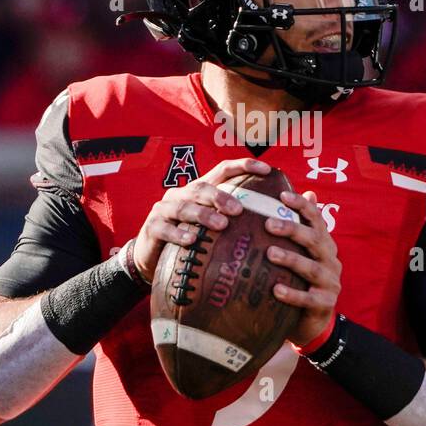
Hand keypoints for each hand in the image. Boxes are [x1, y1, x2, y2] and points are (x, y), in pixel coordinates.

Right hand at [131, 157, 271, 283]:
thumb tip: (274, 223)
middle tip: (239, 210)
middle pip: (201, 188)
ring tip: (222, 225)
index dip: (243, 166)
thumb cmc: (191, 242)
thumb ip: (235, 221)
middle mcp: (181, 195)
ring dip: (204, 215)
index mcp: (198, 190)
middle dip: (221, 196)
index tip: (267, 169)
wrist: (152, 259)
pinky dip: (178, 234)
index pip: (222, 171)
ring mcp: (164, 210)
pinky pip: (164, 229)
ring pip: (183, 206)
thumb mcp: (211, 229)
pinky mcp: (151, 228)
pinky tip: (192, 241)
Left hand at [264, 189, 341, 345]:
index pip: (317, 219)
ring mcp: (330, 283)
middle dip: (293, 229)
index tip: (282, 196)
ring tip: (270, 253)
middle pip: (315, 240)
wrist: (311, 322)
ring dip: (291, 259)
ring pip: (312, 268)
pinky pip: (309, 299)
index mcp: (324, 245)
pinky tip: (275, 290)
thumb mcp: (301, 255)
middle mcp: (330, 261)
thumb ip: (300, 229)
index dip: (302, 206)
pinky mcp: (325, 304)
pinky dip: (293, 294)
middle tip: (268, 224)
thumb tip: (308, 192)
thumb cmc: (300, 282)